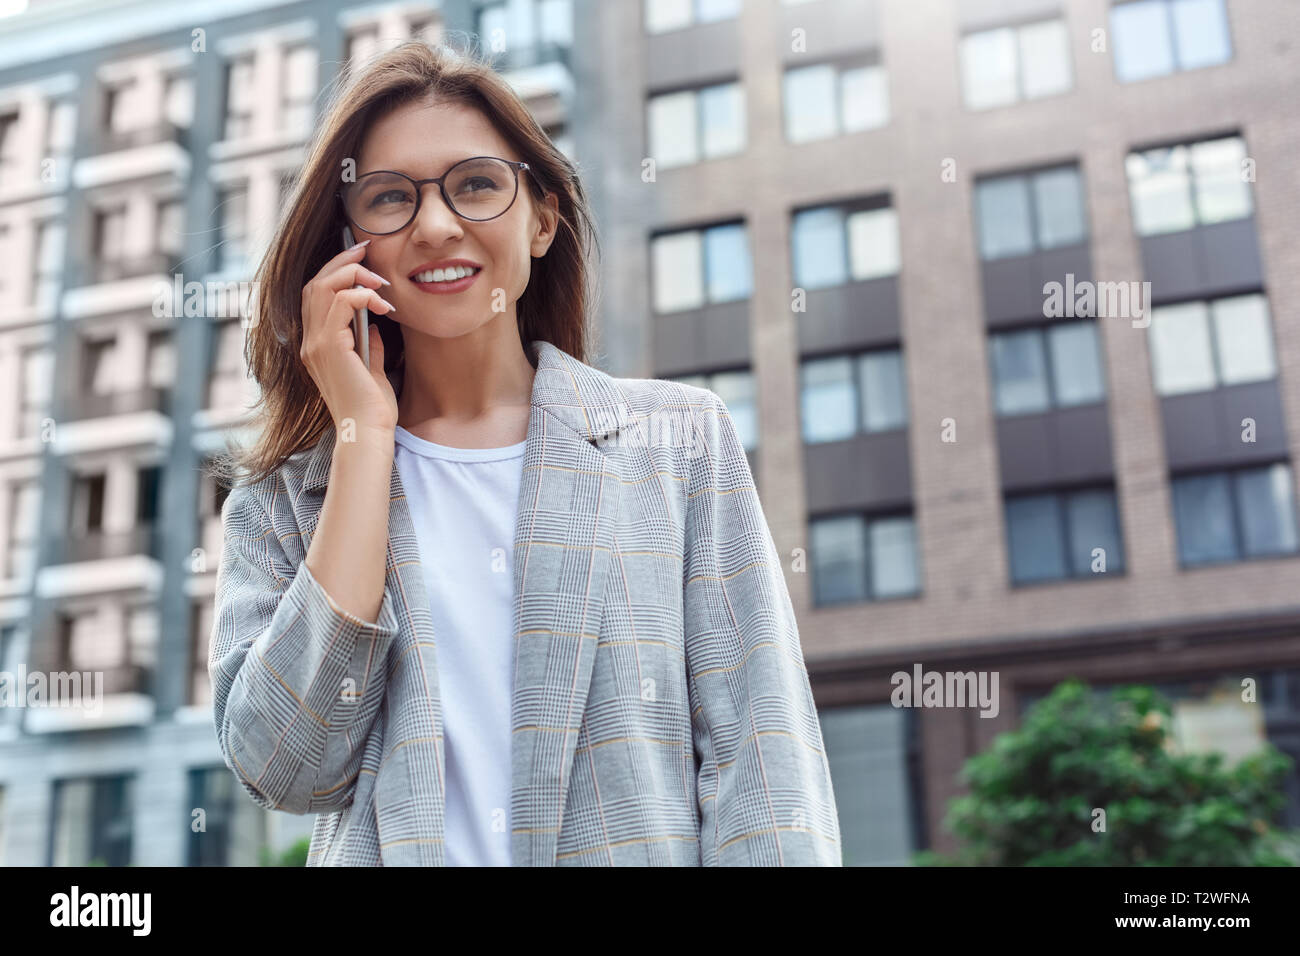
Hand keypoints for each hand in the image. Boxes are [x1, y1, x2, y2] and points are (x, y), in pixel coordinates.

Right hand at [300, 240, 398, 432]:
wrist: (368, 432)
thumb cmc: (372, 408)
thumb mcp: (372, 368)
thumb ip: (368, 344)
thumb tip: (373, 322)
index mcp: (316, 346)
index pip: (315, 296)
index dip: (335, 271)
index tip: (361, 258)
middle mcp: (310, 342)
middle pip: (314, 284)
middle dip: (341, 261)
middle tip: (366, 250)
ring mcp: (315, 345)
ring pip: (322, 287)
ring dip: (352, 275)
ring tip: (379, 280)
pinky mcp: (329, 348)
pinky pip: (339, 303)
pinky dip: (361, 295)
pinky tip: (382, 304)